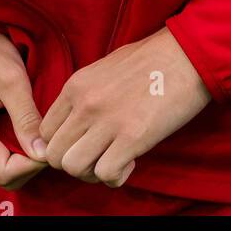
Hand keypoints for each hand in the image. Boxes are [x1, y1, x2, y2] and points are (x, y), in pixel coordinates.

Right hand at [0, 15, 47, 189]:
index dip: (33, 165)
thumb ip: (27, 118)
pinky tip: (17, 126)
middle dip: (27, 162)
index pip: (5, 173)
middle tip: (46, 137)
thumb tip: (43, 153)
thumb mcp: (12, 78)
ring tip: (33, 129)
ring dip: (16, 155)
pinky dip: (3, 148)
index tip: (50, 144)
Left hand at [38, 26, 210, 188]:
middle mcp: (86, 104)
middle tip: (97, 156)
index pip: (45, 132)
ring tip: (112, 160)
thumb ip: (84, 95)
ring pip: (74, 167)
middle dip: (73, 163)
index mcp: (76, 85)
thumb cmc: (150, 60)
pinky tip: (130, 162)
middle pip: (54, 154)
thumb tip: (75, 122)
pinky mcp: (132, 137)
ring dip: (92, 172)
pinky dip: (115, 176)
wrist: (186, 54)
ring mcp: (107, 121)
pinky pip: (106, 173)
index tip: (81, 145)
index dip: (61, 145)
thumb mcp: (104, 68)